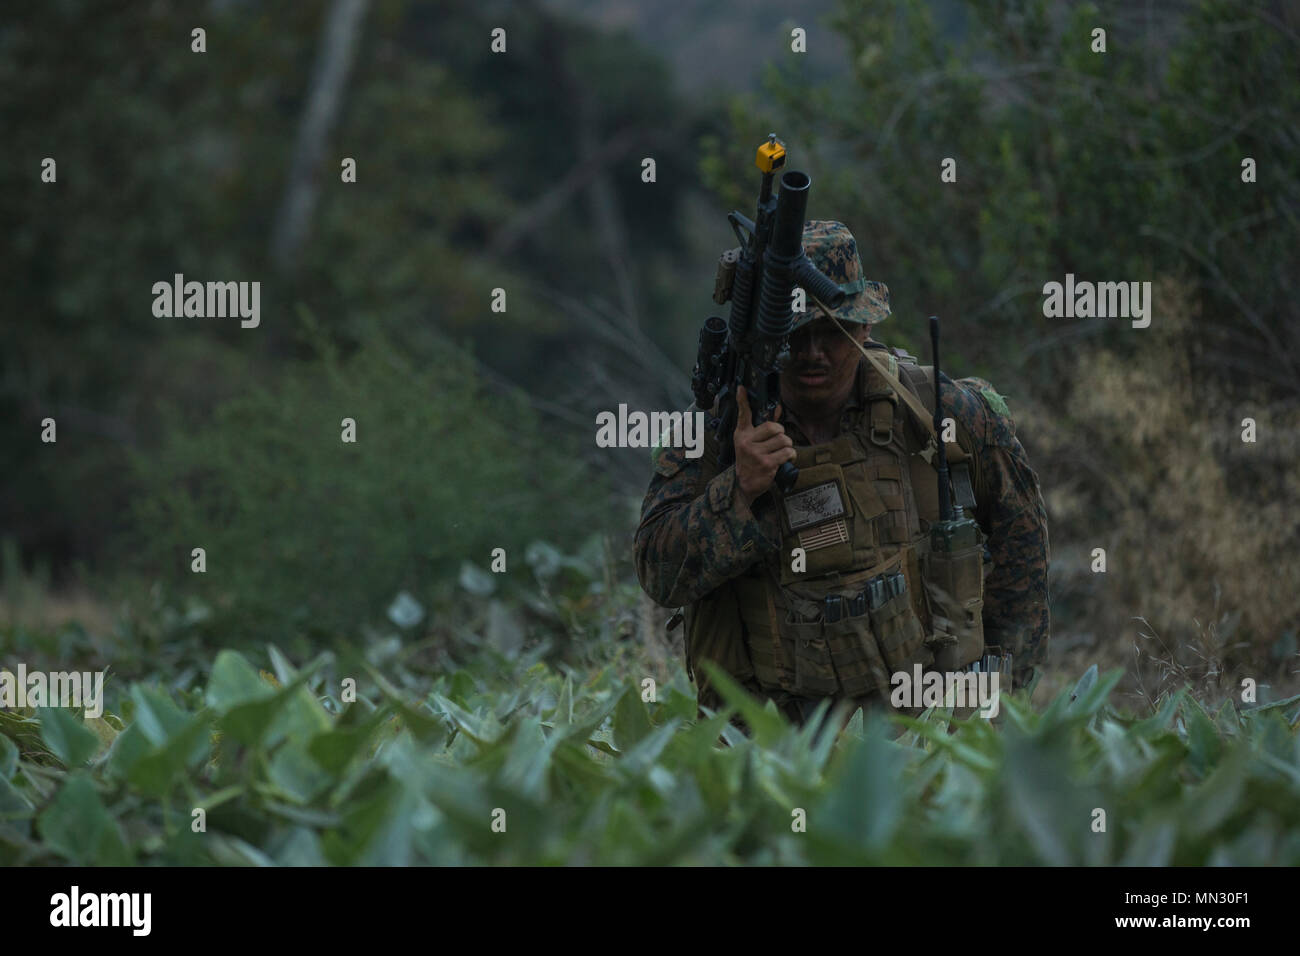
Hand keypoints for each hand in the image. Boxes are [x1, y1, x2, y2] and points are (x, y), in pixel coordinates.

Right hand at [734, 386, 795, 505]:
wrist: (744, 484)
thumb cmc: (750, 461)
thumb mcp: (752, 443)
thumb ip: (764, 427)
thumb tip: (777, 409)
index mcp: (742, 434)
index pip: (743, 414)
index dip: (743, 400)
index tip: (742, 388)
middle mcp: (746, 442)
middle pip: (774, 427)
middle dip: (782, 433)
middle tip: (778, 441)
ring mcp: (756, 453)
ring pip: (783, 440)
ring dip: (787, 445)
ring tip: (782, 451)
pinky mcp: (766, 463)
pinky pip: (787, 452)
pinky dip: (790, 455)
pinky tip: (785, 458)